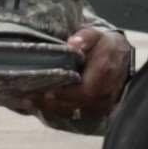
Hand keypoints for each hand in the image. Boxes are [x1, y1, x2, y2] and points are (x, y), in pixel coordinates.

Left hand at [17, 26, 134, 132]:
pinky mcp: (97, 110)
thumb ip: (85, 38)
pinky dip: (58, 110)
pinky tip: (42, 105)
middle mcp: (105, 93)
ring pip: (73, 112)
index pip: (83, 91)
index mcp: (104, 73)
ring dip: (51, 109)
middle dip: (50, 103)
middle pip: (75, 105)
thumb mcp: (95, 35)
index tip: (43, 92)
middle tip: (27, 99)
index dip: (63, 94)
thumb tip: (72, 44)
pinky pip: (76, 114)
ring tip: (29, 103)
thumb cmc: (104, 45)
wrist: (120, 57)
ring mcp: (102, 105)